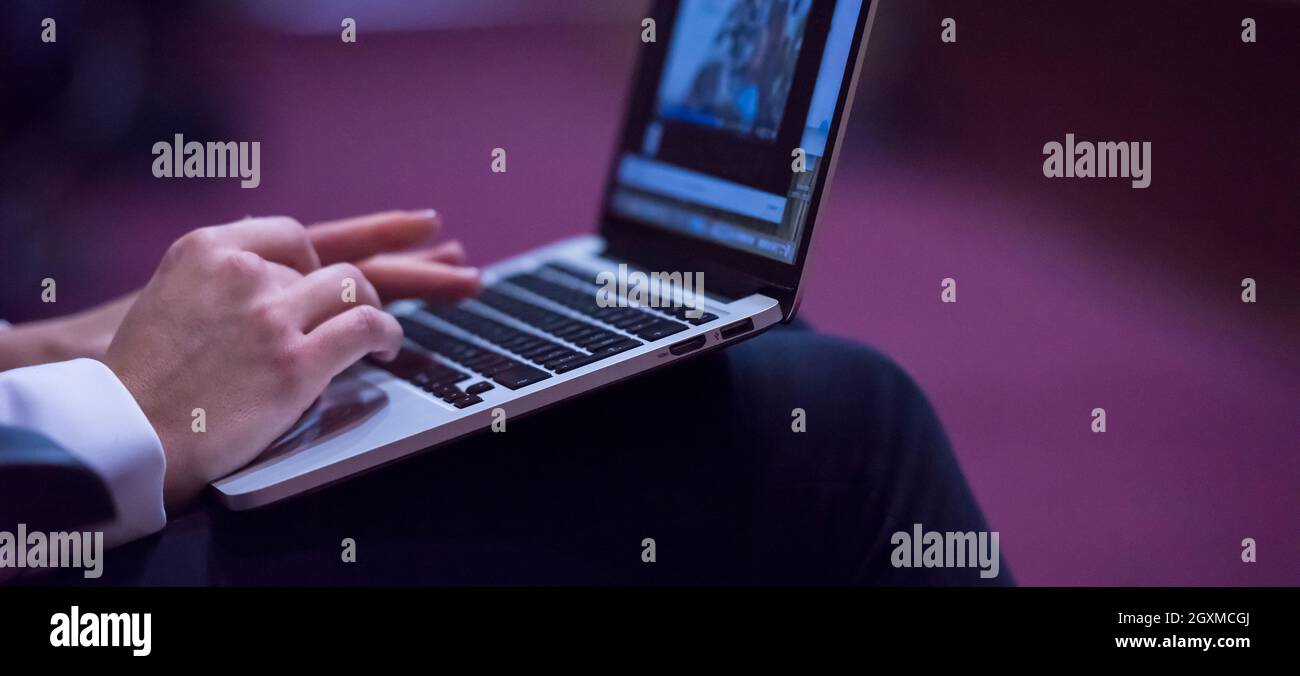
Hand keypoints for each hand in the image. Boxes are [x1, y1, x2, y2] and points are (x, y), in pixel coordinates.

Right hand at [0, 210, 478, 370]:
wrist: (124, 431)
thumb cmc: (143, 379)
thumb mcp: (170, 300)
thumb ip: (223, 284)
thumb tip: (275, 287)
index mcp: (207, 249)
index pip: (291, 235)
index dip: (326, 255)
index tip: (350, 262)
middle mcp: (243, 270)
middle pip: (333, 255)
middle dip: (401, 250)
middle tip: (449, 251)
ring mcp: (272, 313)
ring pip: (357, 286)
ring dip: (378, 308)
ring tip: (388, 329)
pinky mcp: (296, 359)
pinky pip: (366, 327)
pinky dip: (387, 334)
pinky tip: (389, 346)